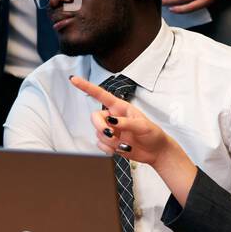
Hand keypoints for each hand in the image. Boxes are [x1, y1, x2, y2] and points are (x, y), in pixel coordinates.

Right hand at [69, 75, 197, 201]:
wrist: (155, 152)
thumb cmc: (153, 134)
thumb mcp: (143, 126)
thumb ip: (126, 123)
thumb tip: (111, 122)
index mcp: (121, 107)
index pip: (101, 94)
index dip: (86, 87)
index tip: (74, 79)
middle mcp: (113, 117)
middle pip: (95, 117)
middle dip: (100, 126)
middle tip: (110, 134)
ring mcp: (111, 130)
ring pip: (98, 133)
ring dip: (109, 141)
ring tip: (124, 144)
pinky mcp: (110, 142)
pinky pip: (100, 144)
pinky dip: (108, 149)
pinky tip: (119, 149)